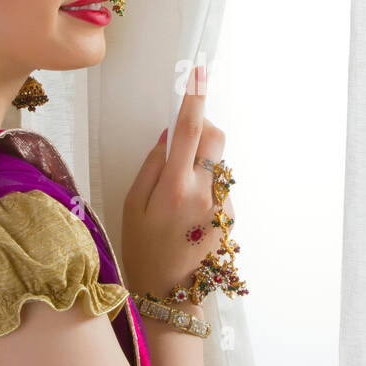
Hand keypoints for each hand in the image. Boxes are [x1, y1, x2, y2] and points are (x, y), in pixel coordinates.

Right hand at [122, 65, 233, 313]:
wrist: (168, 293)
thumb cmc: (142, 247)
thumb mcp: (133, 204)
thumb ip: (152, 164)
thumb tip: (170, 133)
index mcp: (175, 188)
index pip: (190, 131)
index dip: (194, 99)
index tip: (199, 73)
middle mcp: (204, 194)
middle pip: (217, 138)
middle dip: (204, 126)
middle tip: (185, 138)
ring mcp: (222, 206)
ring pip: (220, 162)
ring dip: (203, 161)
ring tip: (180, 192)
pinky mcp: (232, 217)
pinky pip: (221, 185)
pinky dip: (207, 185)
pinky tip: (190, 212)